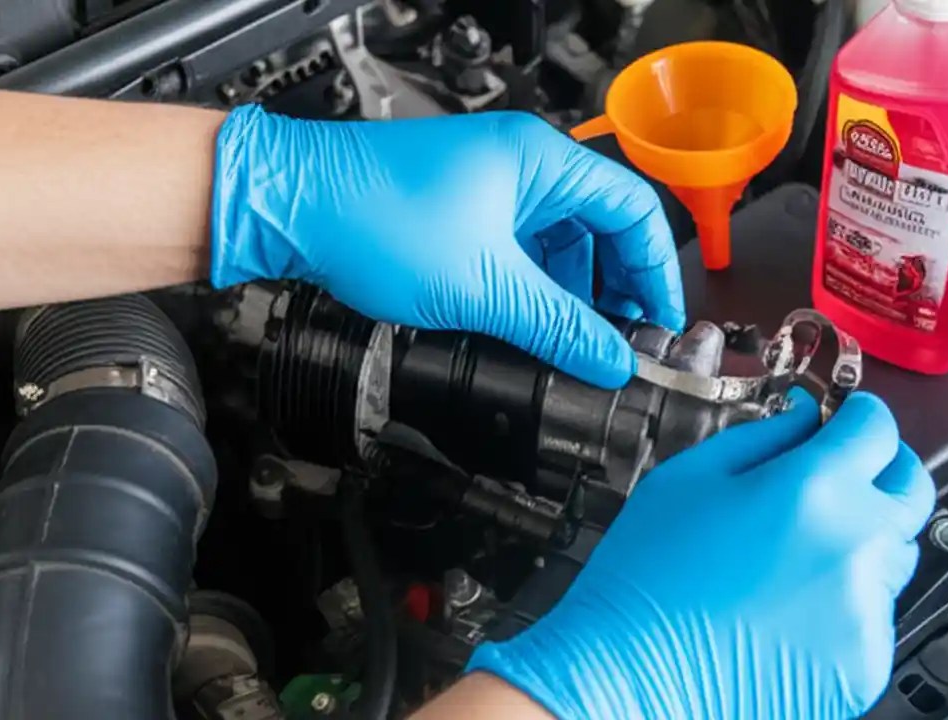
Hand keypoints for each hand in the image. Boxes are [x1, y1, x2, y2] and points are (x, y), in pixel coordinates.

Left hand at [211, 106, 684, 387]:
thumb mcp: (483, 287)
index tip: (659, 324)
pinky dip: (530, 290)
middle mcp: (520, 166)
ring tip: (572, 345)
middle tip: (618, 344)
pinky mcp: (459, 212)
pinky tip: (528, 327)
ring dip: (568, 296)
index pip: (631, 211)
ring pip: (556, 246)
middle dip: (612, 291)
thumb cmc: (371, 215)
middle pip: (598, 230)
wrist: (288, 205)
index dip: (653, 273)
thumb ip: (556, 327)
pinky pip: (517, 252)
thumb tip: (608, 360)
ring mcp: (488, 188)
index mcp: (541, 161)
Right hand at [467, 391, 936, 719]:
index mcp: (815, 488)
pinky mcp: (863, 665)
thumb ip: (764, 437)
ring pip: (894, 554)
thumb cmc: (646, 580)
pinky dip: (844, 603)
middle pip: (911, 489)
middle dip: (883, 471)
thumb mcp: (691, 479)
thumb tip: (805, 418)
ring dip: (861, 539)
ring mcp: (866, 611)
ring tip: (793, 554)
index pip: (878, 429)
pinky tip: (786, 605)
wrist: (630, 675)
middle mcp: (856, 547)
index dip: (860, 416)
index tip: (846, 420)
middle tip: (840, 476)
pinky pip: (873, 615)